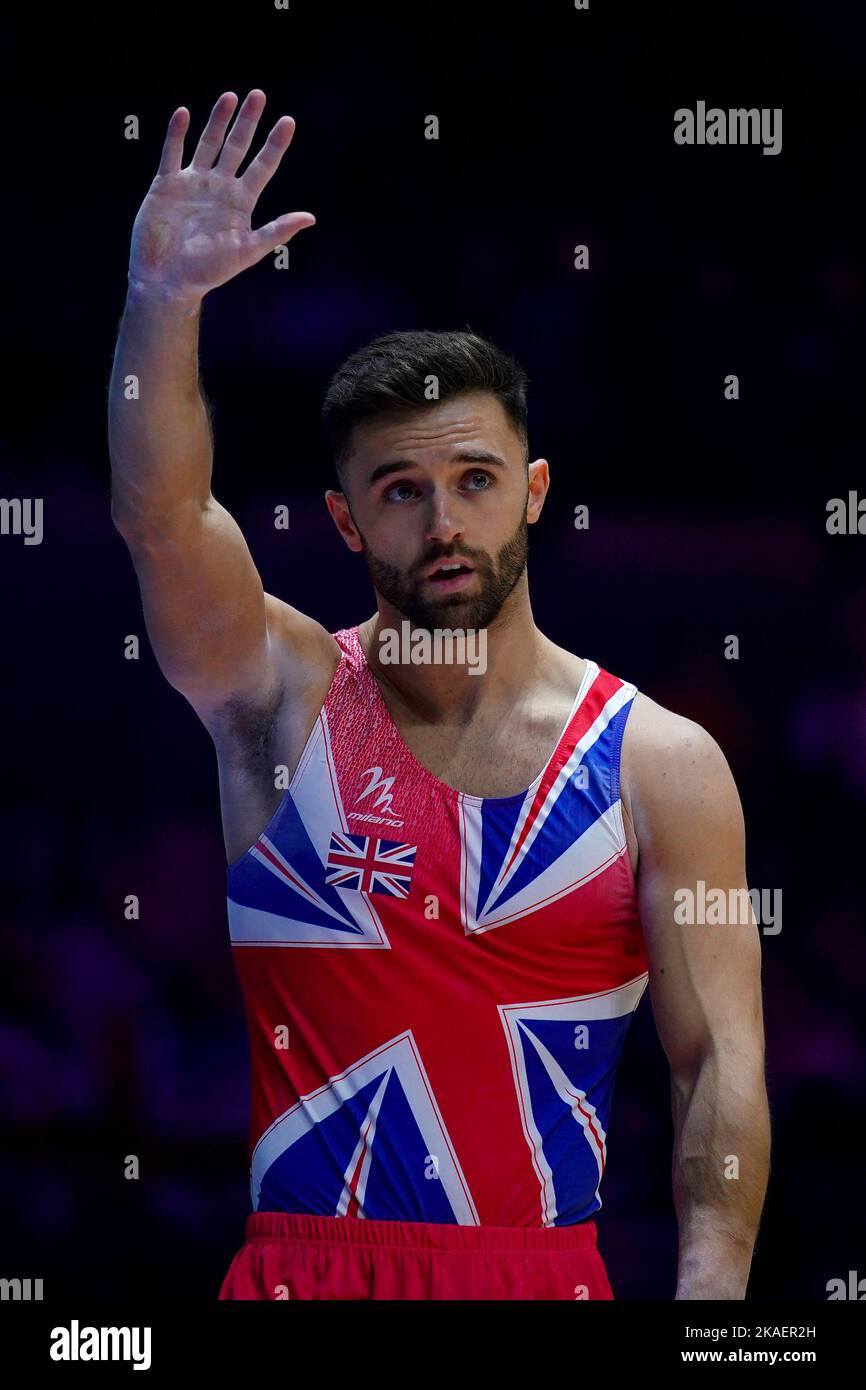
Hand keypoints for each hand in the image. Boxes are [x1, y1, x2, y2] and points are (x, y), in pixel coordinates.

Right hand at [127, 89, 315, 301]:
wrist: (167, 280)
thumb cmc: (208, 271)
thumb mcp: (248, 251)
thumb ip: (277, 231)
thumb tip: (311, 217)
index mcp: (241, 202)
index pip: (263, 167)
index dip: (275, 145)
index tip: (287, 121)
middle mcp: (219, 187)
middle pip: (237, 147)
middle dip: (248, 122)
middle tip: (259, 95)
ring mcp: (193, 183)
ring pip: (208, 144)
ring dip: (218, 120)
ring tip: (230, 96)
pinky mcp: (166, 184)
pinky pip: (172, 153)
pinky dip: (176, 134)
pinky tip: (184, 113)